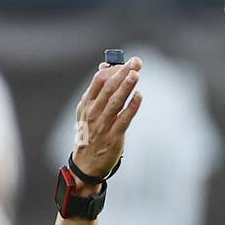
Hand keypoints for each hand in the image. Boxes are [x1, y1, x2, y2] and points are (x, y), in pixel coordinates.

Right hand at [72, 55, 143, 185]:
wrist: (85, 164)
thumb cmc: (90, 134)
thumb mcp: (87, 111)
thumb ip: (97, 90)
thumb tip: (105, 67)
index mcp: (86, 104)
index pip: (98, 81)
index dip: (112, 69)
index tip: (125, 61)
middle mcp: (93, 113)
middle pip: (109, 89)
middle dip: (122, 73)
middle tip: (136, 62)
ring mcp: (103, 125)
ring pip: (116, 102)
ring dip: (126, 86)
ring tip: (136, 74)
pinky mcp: (114, 137)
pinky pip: (124, 119)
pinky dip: (132, 107)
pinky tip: (139, 96)